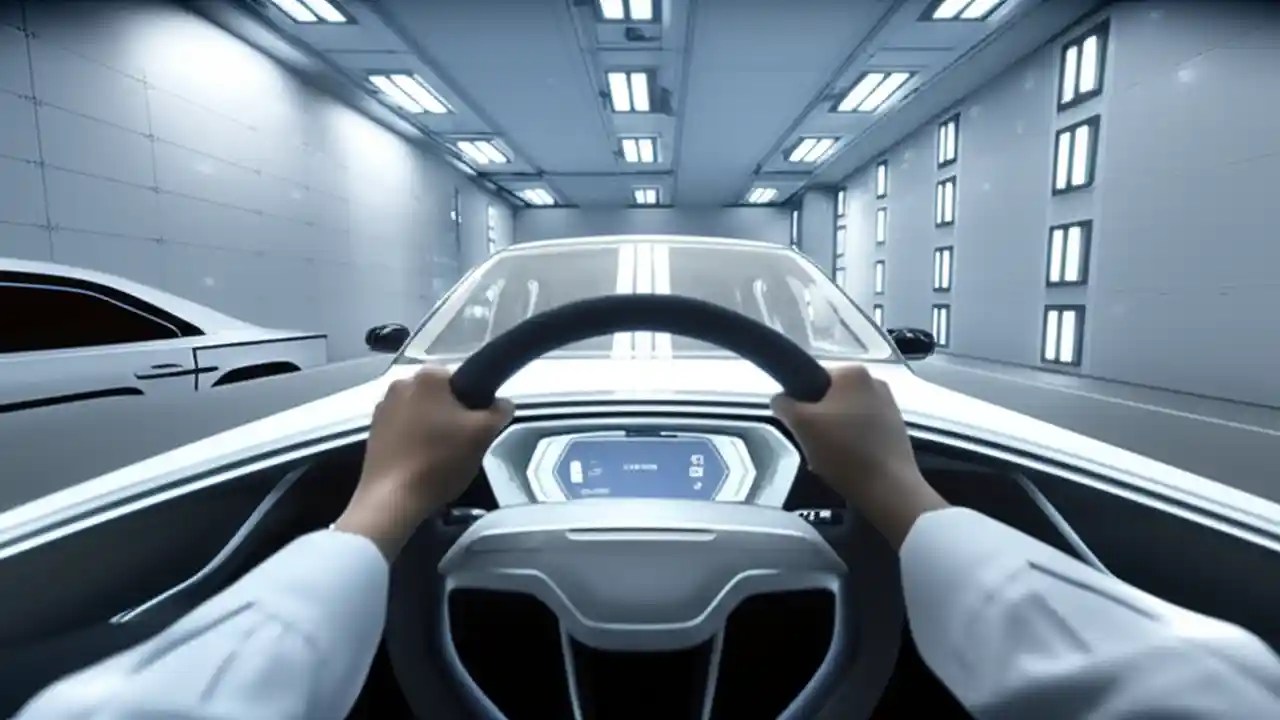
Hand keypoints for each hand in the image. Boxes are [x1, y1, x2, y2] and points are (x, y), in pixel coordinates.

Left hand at [335, 366, 513, 559]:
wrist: (393, 500)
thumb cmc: (439, 461)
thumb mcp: (483, 434)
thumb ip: (500, 411)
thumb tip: (502, 403)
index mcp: (428, 376)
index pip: (462, 378)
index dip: (474, 402)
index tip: (477, 427)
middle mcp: (400, 384)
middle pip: (439, 396)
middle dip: (452, 415)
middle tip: (463, 444)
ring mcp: (382, 408)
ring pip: (420, 413)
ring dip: (432, 428)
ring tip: (441, 458)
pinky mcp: (372, 433)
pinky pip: (402, 430)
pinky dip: (413, 442)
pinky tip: (421, 464)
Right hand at [771, 364, 947, 549]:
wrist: (888, 489)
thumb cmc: (844, 451)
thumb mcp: (801, 425)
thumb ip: (783, 405)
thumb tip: (781, 399)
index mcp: (853, 372)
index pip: (812, 379)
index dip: (800, 404)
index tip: (800, 427)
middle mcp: (875, 382)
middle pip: (830, 400)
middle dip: (818, 421)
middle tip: (812, 444)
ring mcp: (890, 407)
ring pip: (846, 418)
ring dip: (834, 435)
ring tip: (830, 458)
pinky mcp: (897, 430)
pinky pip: (863, 432)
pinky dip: (852, 445)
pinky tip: (848, 464)